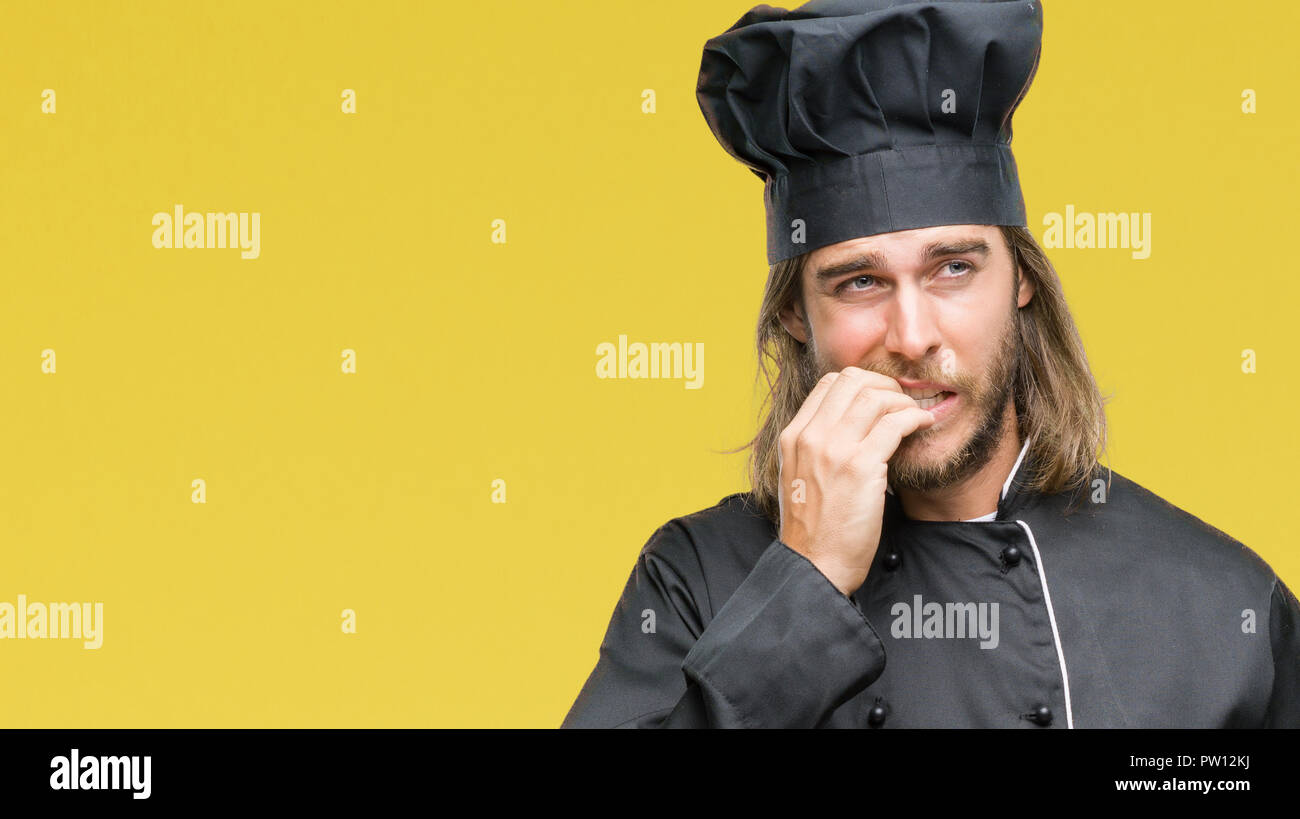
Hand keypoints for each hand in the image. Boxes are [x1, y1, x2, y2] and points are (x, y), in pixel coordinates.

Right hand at [777, 366, 935, 595]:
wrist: (814, 564)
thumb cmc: (813, 528)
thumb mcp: (799, 476)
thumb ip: (816, 447)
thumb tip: (849, 423)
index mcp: (793, 437)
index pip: (828, 384)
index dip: (860, 382)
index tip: (880, 396)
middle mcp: (810, 437)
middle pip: (852, 380)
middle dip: (884, 383)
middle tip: (901, 401)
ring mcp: (834, 450)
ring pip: (876, 397)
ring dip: (902, 400)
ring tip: (914, 415)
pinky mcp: (861, 467)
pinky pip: (895, 423)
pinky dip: (914, 418)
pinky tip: (922, 425)